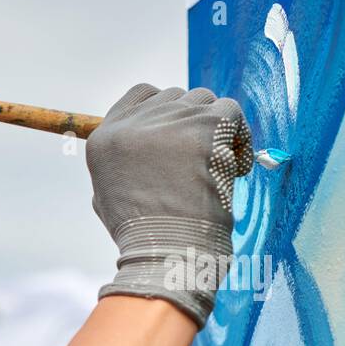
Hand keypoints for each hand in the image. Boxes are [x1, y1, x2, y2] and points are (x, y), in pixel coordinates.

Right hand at [86, 83, 252, 328]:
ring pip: (205, 102)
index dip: (166, 108)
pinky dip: (239, 136)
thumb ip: (122, 161)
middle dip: (192, 122)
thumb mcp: (109, 194)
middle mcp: (133, 123)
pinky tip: (235, 166)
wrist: (169, 250)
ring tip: (219, 164)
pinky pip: (232, 111)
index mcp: (104, 138)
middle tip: (201, 157)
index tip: (179, 132)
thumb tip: (144, 144)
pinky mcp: (205, 124)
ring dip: (215, 129)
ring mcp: (170, 120)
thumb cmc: (143, 235)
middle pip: (176, 97)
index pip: (141, 94)